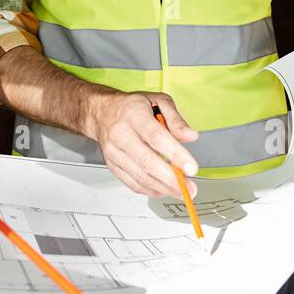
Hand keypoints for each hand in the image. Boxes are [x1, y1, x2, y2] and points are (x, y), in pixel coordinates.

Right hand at [83, 90, 198, 197]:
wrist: (102, 113)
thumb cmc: (132, 107)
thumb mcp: (158, 101)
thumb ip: (176, 119)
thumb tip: (191, 136)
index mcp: (134, 115)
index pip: (156, 137)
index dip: (175, 155)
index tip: (191, 168)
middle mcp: (121, 134)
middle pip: (147, 161)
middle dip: (171, 178)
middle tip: (190, 187)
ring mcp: (114, 152)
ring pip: (140, 176)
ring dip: (163, 188)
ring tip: (181, 192)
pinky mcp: (112, 165)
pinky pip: (132, 182)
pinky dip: (150, 190)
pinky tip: (163, 190)